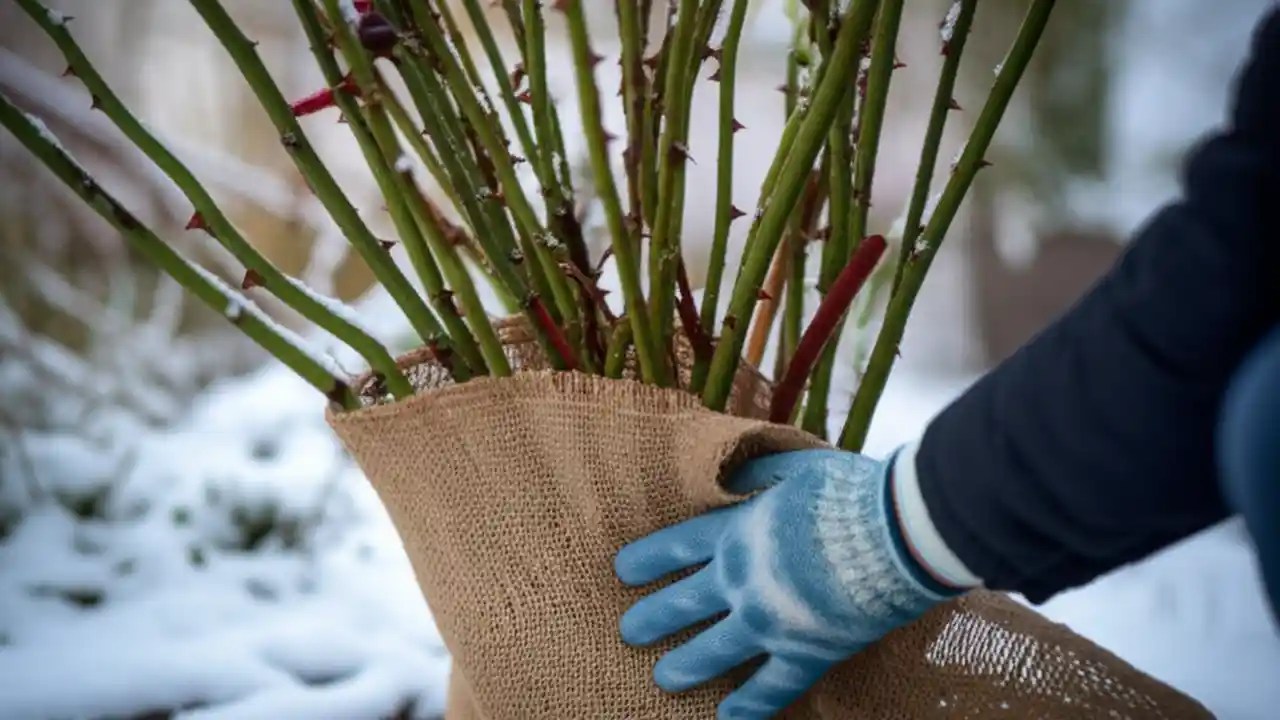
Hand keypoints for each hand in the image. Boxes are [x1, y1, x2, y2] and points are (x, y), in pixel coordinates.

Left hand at [614, 449, 956, 718]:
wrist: (900, 532)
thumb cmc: (850, 492)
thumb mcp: (793, 468)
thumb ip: (755, 478)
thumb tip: (730, 481)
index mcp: (737, 532)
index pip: (676, 548)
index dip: (647, 561)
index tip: (624, 572)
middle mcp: (742, 580)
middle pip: (682, 605)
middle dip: (650, 620)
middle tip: (629, 632)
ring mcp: (771, 622)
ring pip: (712, 651)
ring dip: (683, 667)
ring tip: (664, 678)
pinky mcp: (806, 652)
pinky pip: (770, 687)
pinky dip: (749, 705)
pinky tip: (728, 716)